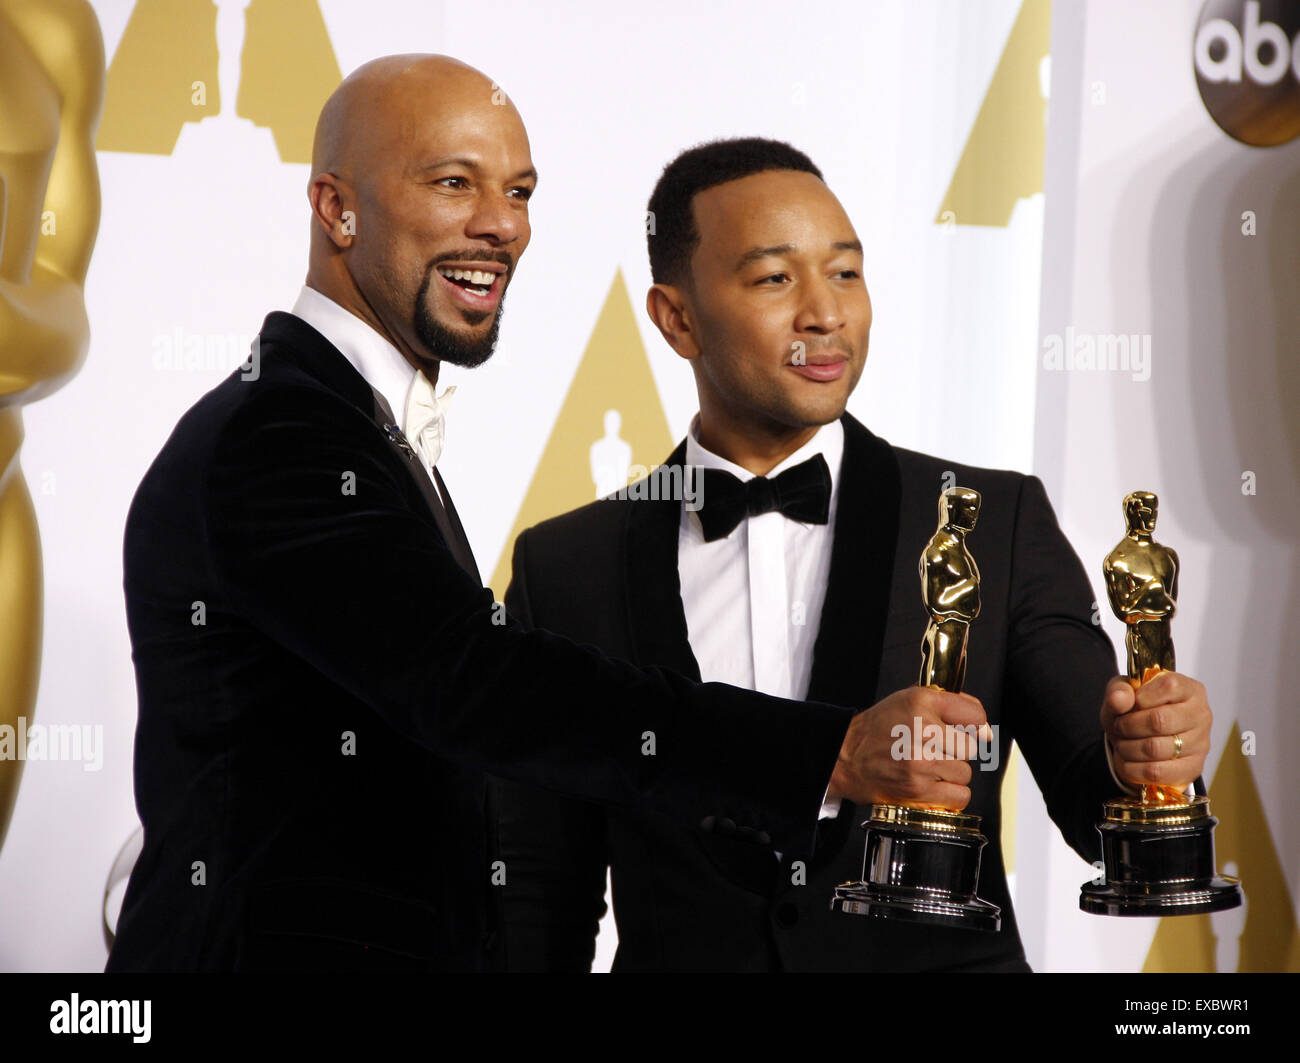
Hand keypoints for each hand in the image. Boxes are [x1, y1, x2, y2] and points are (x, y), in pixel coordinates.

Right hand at [827, 686, 989, 810]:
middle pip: (970, 748)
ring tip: (926, 766)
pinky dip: (948, 794)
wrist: (845, 757)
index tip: (962, 730)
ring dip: (949, 773)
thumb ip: (951, 706)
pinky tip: (930, 784)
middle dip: (955, 750)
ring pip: (964, 773)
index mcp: (921, 702)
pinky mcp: (918, 789)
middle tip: (932, 749)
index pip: (976, 716)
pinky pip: (959, 796)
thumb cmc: (878, 729)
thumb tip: (985, 730)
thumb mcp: (909, 700)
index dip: (972, 725)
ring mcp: (921, 762)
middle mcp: (922, 730)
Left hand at [1100, 671, 1210, 796]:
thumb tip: (1119, 699)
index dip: (1142, 696)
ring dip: (1127, 747)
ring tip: (1122, 743)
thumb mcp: (1122, 693)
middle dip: (1128, 725)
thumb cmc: (1135, 710)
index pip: (1170, 686)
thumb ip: (1118, 690)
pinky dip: (1133, 768)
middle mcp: (1201, 715)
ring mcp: (1200, 744)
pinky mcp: (1193, 768)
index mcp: (1189, 690)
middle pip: (1159, 721)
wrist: (1141, 740)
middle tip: (1119, 727)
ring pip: (1155, 748)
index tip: (1131, 703)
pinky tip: (1128, 760)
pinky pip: (1156, 772)